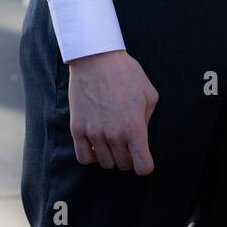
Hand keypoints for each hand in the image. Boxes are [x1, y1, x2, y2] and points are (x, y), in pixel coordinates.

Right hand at [67, 49, 158, 173]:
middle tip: (129, 144)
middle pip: (124, 165)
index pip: (143, 166)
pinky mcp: (77, 130)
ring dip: (112, 156)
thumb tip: (141, 137)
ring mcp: (94, 134)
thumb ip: (147, 120)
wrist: (96, 59)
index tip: (144, 158)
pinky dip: (92, 156)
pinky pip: (84, 158)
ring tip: (113, 141)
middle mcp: (114, 135)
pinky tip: (97, 145)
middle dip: (129, 158)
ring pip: (105, 164)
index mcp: (134, 128)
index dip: (145, 165)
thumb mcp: (149, 94)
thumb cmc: (126, 74)